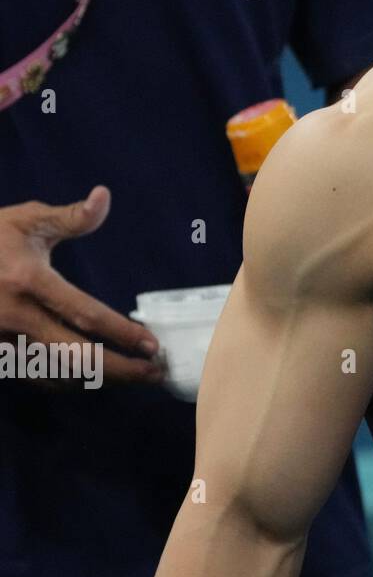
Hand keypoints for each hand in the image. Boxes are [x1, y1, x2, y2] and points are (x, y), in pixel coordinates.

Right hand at [0, 186, 161, 386]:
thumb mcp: (26, 220)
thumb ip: (71, 217)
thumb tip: (104, 196)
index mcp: (28, 281)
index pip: (85, 314)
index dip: (122, 332)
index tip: (152, 345)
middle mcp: (13, 316)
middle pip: (75, 355)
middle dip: (119, 369)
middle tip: (154, 372)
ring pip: (55, 372)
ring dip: (97, 379)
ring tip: (132, 376)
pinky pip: (33, 375)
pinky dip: (66, 380)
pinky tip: (91, 375)